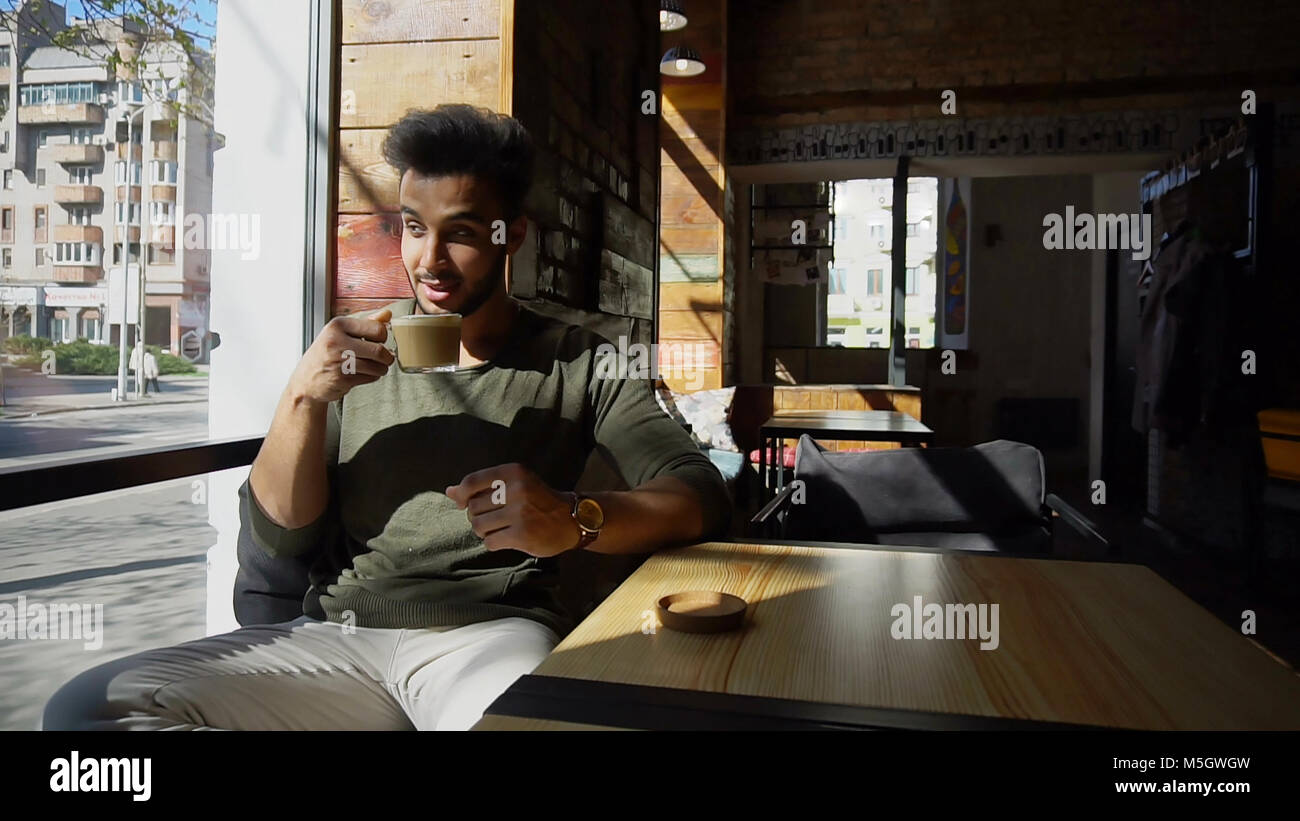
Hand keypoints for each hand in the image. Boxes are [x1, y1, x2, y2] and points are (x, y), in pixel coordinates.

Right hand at [287, 308, 395, 404]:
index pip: (377, 328)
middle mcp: (337, 341)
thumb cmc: (325, 355)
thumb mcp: (340, 333)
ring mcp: (339, 361)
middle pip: (380, 349)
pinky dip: (372, 377)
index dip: (382, 336)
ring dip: (381, 369)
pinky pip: (371, 377)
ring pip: (378, 366)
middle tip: (383, 358)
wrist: (306, 381)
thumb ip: (365, 323)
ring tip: (373, 367)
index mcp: (338, 325)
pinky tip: (361, 374)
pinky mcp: (343, 379)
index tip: (377, 340)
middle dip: (386, 357)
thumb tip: (387, 314)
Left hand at [445, 463, 578, 557]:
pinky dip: (494, 542)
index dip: (462, 495)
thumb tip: (449, 492)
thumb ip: (482, 485)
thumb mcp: (515, 483)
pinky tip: (506, 538)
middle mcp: (516, 489)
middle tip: (495, 517)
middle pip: (473, 507)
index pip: (472, 481)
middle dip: (478, 515)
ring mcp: (519, 513)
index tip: (463, 502)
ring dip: (484, 530)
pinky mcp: (521, 534)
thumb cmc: (537, 499)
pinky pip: (490, 542)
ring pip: (478, 526)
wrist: (571, 519)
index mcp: (513, 472)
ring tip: (499, 528)